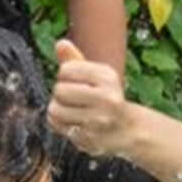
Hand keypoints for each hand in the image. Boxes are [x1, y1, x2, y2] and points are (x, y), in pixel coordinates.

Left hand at [48, 40, 137, 156]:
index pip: (66, 70)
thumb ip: (75, 60)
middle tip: (73, 99)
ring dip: (58, 110)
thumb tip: (60, 43)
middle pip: (59, 90)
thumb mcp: (96, 76)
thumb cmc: (106, 97)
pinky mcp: (89, 138)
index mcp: (108, 77)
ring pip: (55, 110)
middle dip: (60, 94)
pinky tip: (74, 123)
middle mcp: (107, 98)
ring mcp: (98, 120)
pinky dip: (60, 124)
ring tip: (72, 111)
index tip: (76, 82)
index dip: (64, 75)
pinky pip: (58, 126)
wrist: (127, 129)